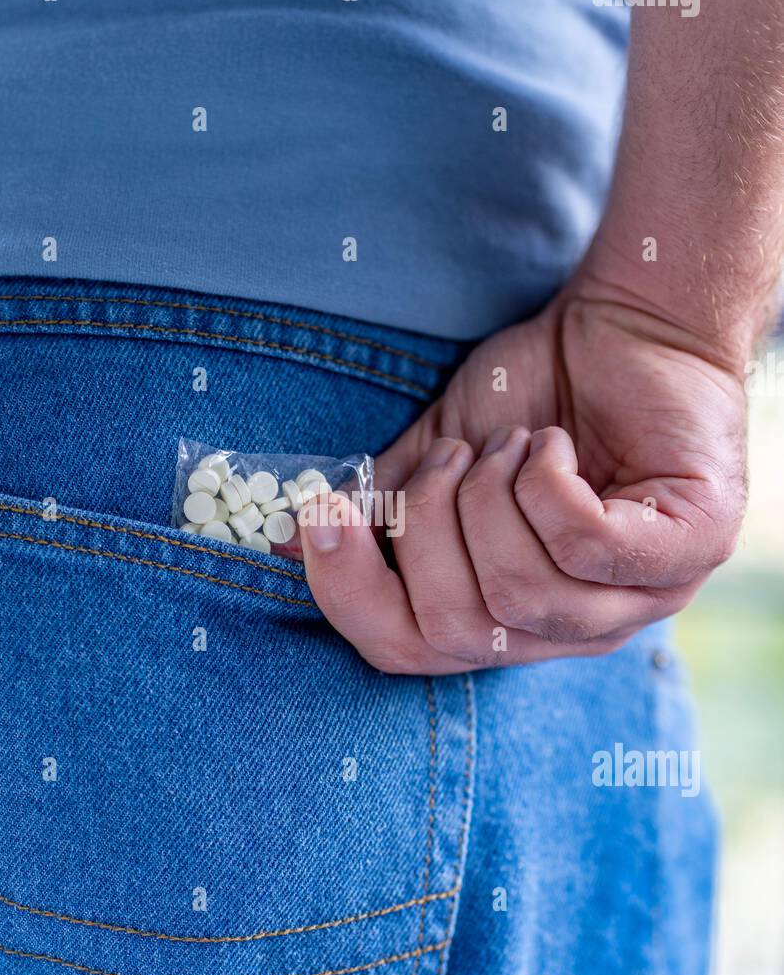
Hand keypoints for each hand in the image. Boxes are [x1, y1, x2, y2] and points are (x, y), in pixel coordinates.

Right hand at [299, 286, 747, 672]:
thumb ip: (377, 506)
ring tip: (513, 445)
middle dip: (430, 529)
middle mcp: (575, 630)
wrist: (628, 322)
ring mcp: (641, 599)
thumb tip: (286, 540)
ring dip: (493, 498)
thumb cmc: (536, 392)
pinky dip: (546, 485)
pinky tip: (552, 446)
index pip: (411, 652)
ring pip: (522, 594)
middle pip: (460, 633)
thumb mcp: (439, 454)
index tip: (323, 513)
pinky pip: (587, 549)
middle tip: (456, 457)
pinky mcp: (688, 550)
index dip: (352, 592)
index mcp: (510, 620)